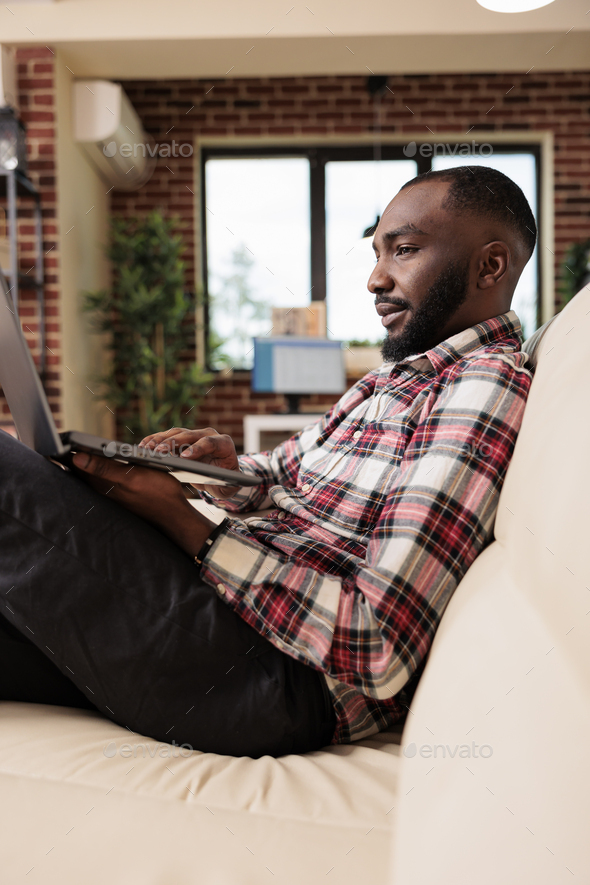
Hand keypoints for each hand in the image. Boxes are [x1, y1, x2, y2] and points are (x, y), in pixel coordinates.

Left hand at [72, 452, 214, 557]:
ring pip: (90, 477)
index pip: (77, 466)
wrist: (174, 513)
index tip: (58, 441)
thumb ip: (104, 467)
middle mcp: (103, 491)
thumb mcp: (131, 476)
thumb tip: (76, 458)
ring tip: (75, 452)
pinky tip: (97, 467)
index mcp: (103, 484)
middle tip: (61, 444)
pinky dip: (96, 472)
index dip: (67, 452)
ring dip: (84, 465)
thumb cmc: (157, 492)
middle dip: (72, 458)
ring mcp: (111, 494)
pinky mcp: (119, 496)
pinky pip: (101, 482)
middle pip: (81, 471)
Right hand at [139, 426, 241, 498]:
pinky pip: (167, 436)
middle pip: (189, 435)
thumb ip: (230, 488)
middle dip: (173, 443)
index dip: (197, 449)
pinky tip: (143, 447)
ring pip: (176, 433)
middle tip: (159, 452)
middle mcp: (208, 435)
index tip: (185, 458)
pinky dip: (154, 440)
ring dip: (160, 440)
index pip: (210, 443)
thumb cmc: (225, 481)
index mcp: (223, 444)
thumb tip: (228, 487)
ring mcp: (194, 435)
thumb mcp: (230, 487)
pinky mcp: (182, 438)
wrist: (220, 474)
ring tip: (147, 449)